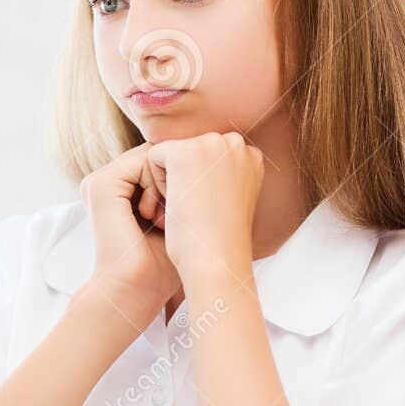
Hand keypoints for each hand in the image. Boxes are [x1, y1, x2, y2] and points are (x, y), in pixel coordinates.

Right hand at [78, 143, 179, 330]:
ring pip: (152, 155)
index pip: (161, 159)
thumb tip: (220, 164)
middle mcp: (108, 181)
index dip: (185, 174)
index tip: (197, 207)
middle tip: (187, 210)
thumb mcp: (177, 218)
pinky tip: (167, 212)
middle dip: (180, 174)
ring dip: (172, 180)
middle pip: (157, 154)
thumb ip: (187, 188)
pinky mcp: (102, 186)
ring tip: (176, 215)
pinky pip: (142, 162)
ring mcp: (101, 181)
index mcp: (120, 188)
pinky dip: (161, 182)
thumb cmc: (165, 263)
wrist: (138, 288)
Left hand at [146, 132, 264, 283]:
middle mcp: (235, 143)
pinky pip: (154, 158)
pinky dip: (156, 185)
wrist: (218, 262)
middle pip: (187, 150)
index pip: (205, 155)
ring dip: (169, 183)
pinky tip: (174, 206)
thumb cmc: (221, 242)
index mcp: (250, 155)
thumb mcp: (231, 200)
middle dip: (182, 180)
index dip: (196, 184)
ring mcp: (211, 144)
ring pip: (170, 154)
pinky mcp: (185, 152)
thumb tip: (200, 168)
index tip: (205, 211)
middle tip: (193, 213)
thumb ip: (223, 175)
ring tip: (184, 211)